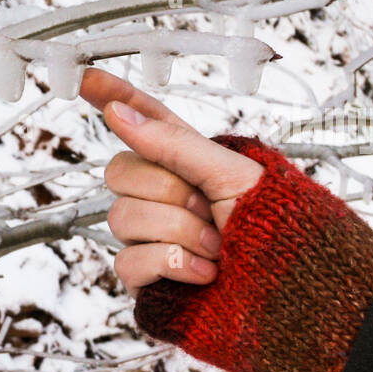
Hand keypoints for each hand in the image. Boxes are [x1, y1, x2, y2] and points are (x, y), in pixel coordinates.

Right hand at [79, 68, 264, 292]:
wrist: (286, 293)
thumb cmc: (276, 231)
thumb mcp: (233, 173)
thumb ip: (173, 143)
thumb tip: (119, 113)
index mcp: (185, 160)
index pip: (142, 120)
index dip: (113, 98)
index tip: (86, 78)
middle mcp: (159, 195)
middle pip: (120, 171)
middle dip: (168, 190)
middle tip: (208, 209)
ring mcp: (147, 236)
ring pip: (122, 217)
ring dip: (178, 232)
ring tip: (216, 246)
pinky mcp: (144, 277)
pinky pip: (128, 261)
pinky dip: (172, 265)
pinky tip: (204, 273)